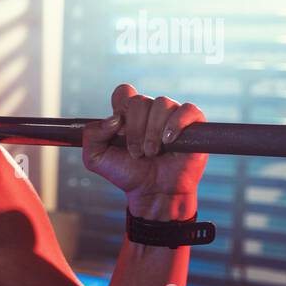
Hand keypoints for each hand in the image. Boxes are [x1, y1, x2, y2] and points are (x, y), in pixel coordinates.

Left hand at [81, 84, 207, 210]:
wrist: (153, 192)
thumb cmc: (127, 174)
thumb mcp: (96, 159)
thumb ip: (92, 136)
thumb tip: (115, 118)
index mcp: (128, 115)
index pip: (124, 92)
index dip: (120, 107)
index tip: (119, 131)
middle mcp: (150, 112)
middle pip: (139, 101)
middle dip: (135, 129)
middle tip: (136, 152)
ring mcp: (171, 117)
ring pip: (162, 103)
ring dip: (153, 131)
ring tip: (151, 152)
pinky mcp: (193, 125)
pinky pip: (188, 109)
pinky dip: (176, 124)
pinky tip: (168, 141)